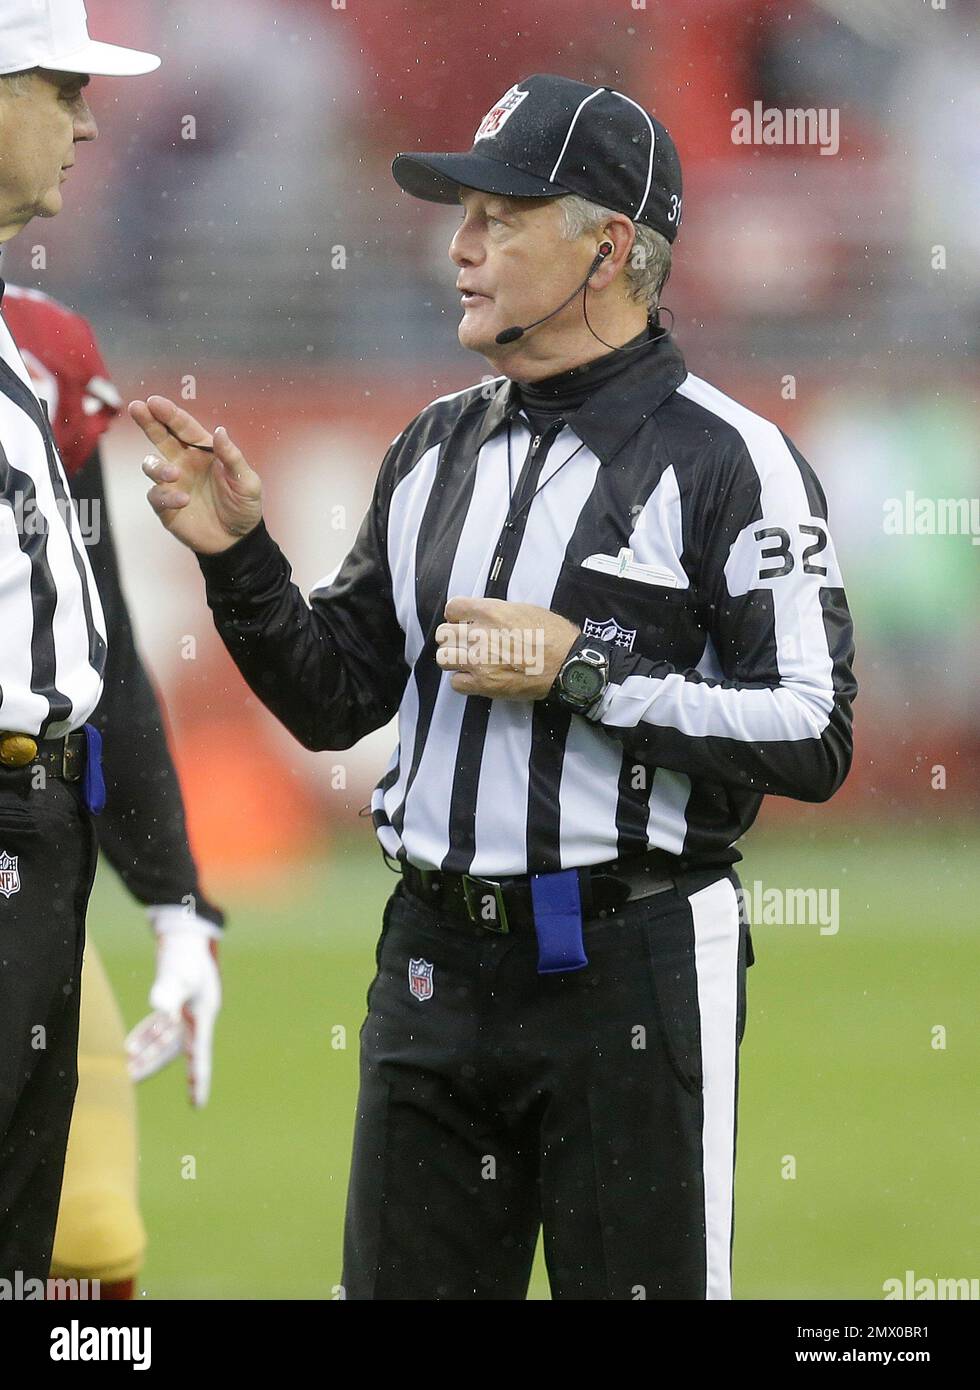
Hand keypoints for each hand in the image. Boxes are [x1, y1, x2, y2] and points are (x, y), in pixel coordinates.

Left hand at [125, 907, 221, 1107]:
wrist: (187, 931)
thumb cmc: (186, 953)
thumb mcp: (179, 973)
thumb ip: (168, 992)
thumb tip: (159, 1010)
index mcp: (202, 1015)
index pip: (200, 1054)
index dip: (199, 1079)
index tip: (197, 1104)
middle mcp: (194, 1016)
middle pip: (173, 1050)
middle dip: (151, 1066)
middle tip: (129, 1083)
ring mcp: (185, 1009)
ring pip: (164, 1040)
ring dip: (145, 1053)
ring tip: (124, 1070)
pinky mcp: (174, 1000)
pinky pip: (159, 1027)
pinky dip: (145, 1037)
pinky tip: (130, 1047)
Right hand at [128, 395, 262, 554]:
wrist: (237, 541)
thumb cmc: (244, 507)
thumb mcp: (247, 481)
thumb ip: (232, 457)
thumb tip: (219, 431)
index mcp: (204, 451)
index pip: (184, 427)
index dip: (169, 413)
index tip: (153, 401)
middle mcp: (184, 462)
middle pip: (160, 436)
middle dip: (147, 421)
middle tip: (137, 407)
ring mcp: (173, 483)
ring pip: (151, 465)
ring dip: (157, 467)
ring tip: (174, 474)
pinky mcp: (165, 505)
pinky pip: (156, 495)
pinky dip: (166, 495)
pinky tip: (183, 500)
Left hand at [435, 595, 580, 699]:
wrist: (566, 664)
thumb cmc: (553, 636)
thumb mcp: (523, 609)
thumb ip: (496, 611)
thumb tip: (481, 616)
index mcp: (490, 612)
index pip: (452, 608)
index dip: (456, 616)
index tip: (462, 622)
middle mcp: (479, 635)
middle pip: (443, 634)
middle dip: (453, 638)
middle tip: (465, 644)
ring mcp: (478, 660)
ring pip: (443, 658)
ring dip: (454, 659)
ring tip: (468, 661)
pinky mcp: (483, 684)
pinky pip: (455, 683)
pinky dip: (463, 681)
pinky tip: (476, 678)